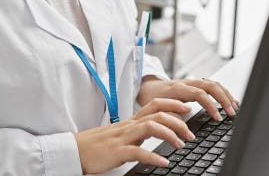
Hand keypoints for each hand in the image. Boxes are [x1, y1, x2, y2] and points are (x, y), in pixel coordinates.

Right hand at [73, 98, 195, 173]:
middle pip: (157, 114)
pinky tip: (163, 163)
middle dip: (178, 122)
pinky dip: (153, 157)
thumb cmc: (100, 144)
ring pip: (150, 127)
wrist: (77, 150)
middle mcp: (129, 125)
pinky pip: (138, 152)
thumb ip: (140, 130)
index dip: (173, 104)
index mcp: (132, 121)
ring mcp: (123, 138)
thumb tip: (161, 130)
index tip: (188, 108)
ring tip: (181, 145)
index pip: (155, 105)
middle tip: (190, 134)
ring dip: (169, 135)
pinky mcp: (117, 152)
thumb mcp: (123, 133)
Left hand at [137, 77, 238, 120]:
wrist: (147, 87)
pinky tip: (229, 101)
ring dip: (226, 95)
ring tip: (235, 108)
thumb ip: (170, 116)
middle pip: (211, 85)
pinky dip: (222, 92)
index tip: (218, 118)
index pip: (199, 94)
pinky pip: (212, 85)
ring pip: (213, 83)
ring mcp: (192, 82)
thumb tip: (184, 126)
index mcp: (177, 89)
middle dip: (224, 99)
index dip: (211, 105)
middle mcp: (187, 83)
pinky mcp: (196, 84)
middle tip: (232, 113)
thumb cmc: (151, 99)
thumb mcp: (156, 110)